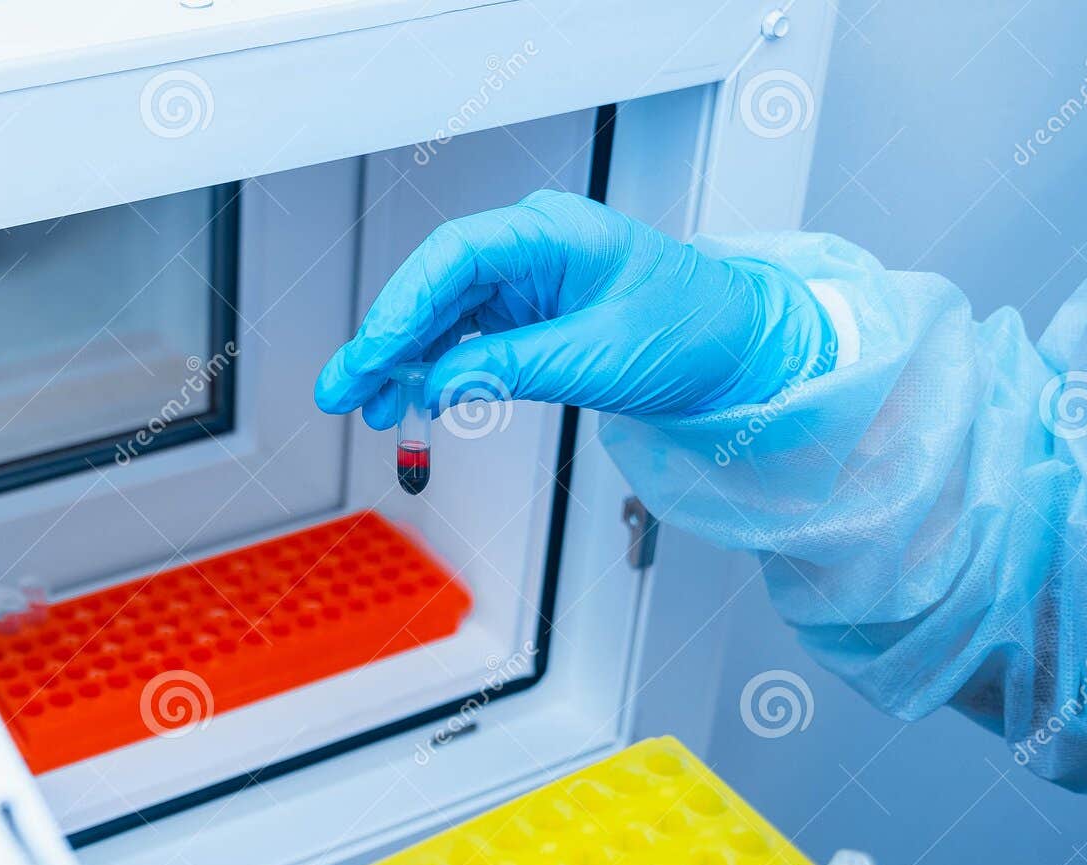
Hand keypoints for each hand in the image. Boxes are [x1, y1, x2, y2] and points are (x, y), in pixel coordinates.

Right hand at [314, 190, 833, 426]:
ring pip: (444, 318)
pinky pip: (468, 341)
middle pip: (436, 289)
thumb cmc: (697, 330)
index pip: (454, 258)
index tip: (370, 352)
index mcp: (552, 233)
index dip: (402, 306)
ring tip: (371, 408)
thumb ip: (510, 370)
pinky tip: (414, 402)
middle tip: (343, 388)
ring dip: (405, 364)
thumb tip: (438, 387)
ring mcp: (529, 283)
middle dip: (385, 341)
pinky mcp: (531, 318)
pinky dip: (439, 373)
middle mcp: (532, 249)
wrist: (743, 353)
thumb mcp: (597, 358)